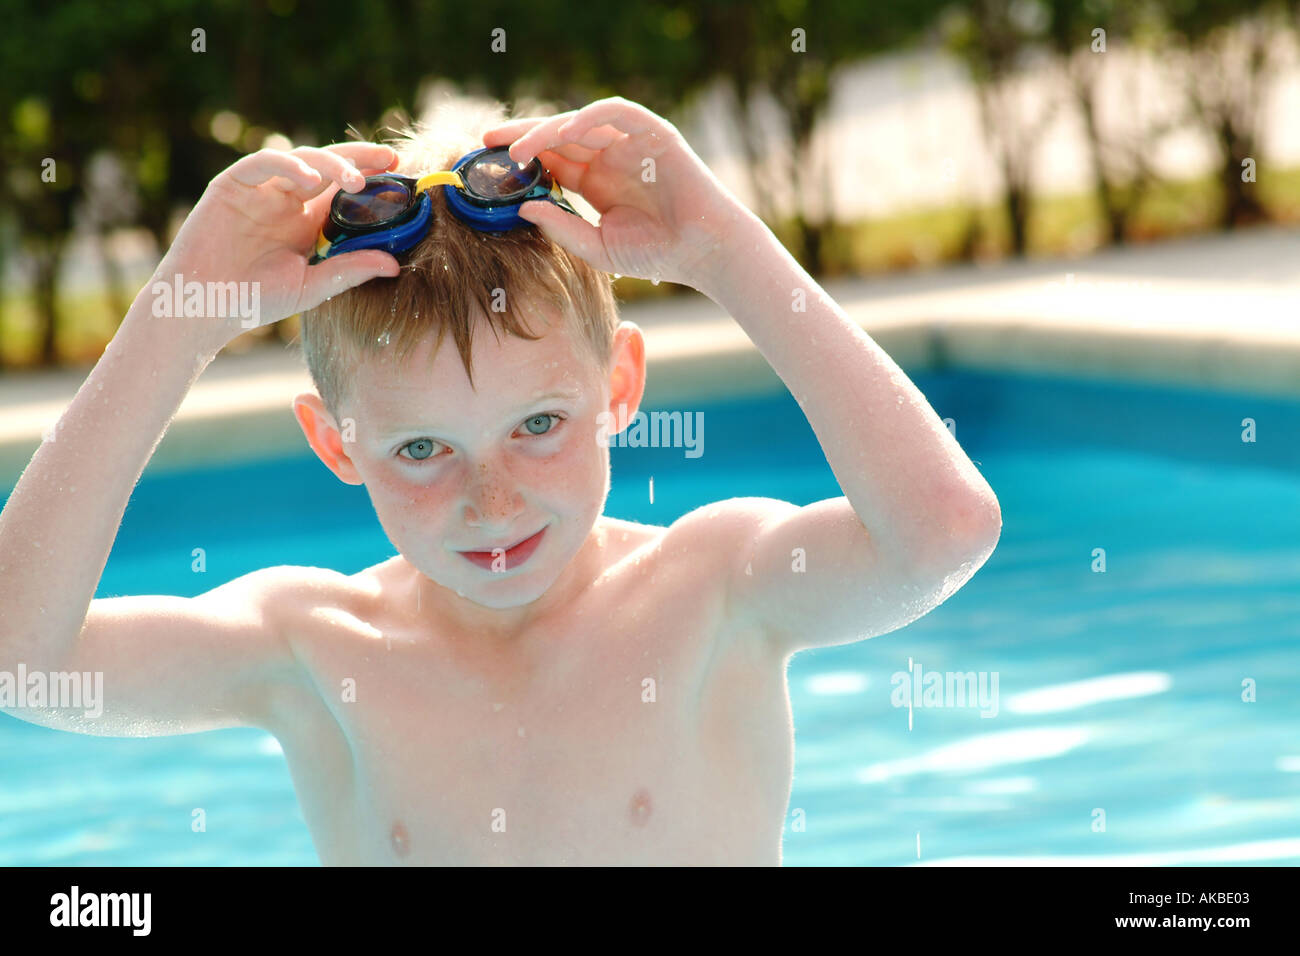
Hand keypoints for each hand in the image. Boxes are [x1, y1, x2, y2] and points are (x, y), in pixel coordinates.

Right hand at [148, 142, 401, 344]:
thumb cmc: (255, 300)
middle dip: (358, 160)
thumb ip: (348, 271)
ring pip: (300, 160)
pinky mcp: (231, 185)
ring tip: (354, 180)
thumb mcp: (312, 286)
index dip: (371, 177)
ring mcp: (260, 190)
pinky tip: (308, 177)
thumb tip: (395, 265)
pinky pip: (261, 164)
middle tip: (387, 161)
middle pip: (328, 167)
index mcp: (308, 221)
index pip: (344, 190)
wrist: (204, 307)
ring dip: (329, 164)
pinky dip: (286, 164)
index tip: (401, 174)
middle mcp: (287, 200)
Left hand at [482, 96, 747, 290]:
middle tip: (490, 141)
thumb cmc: (657, 254)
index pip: (551, 159)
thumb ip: (561, 228)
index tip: (489, 162)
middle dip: (524, 137)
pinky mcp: (653, 133)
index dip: (521, 157)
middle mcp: (609, 157)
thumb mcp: (597, 246)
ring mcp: (630, 143)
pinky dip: (590, 117)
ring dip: (548, 129)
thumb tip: (521, 209)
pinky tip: (566, 133)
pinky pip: (617, 114)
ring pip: (581, 122)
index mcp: (594, 181)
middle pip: (558, 136)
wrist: (704, 252)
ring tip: (521, 148)